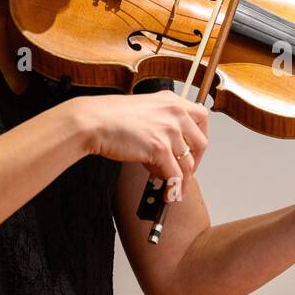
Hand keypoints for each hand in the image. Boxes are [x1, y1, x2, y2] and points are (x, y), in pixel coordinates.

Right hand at [77, 90, 208, 201]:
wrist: (92, 121)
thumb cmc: (110, 116)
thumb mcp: (145, 111)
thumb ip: (161, 124)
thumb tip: (169, 150)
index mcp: (172, 100)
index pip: (202, 118)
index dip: (199, 139)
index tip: (193, 151)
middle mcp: (175, 112)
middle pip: (201, 143)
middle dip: (195, 162)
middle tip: (186, 173)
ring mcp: (169, 130)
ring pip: (188, 163)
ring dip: (182, 180)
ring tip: (174, 189)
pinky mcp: (159, 148)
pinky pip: (175, 175)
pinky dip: (173, 188)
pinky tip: (167, 194)